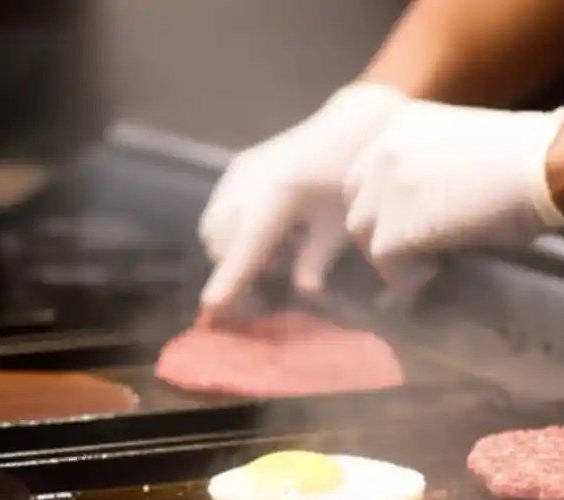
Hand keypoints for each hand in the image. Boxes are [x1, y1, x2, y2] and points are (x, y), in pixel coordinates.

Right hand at [197, 83, 407, 317]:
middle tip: (267, 285)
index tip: (212, 308)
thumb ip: (316, 261)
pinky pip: (218, 211)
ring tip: (276, 250)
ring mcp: (237, 173)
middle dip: (236, 269)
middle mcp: (248, 181)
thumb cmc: (350, 177)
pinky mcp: (235, 169)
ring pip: (214, 229)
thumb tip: (303, 293)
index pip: (246, 246)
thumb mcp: (339, 225)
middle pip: (222, 243)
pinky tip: (269, 229)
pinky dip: (233, 231)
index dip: (229, 278)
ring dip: (232, 251)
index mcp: (279, 194)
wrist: (349, 126)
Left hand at [345, 101, 563, 267]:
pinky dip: (405, 275)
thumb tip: (426, 201)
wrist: (548, 164)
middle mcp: (380, 152)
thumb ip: (432, 165)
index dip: (384, 204)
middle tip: (416, 249)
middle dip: (381, 229)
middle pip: (358, 204)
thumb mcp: (463, 143)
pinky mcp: (391, 230)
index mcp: (398, 124)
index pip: (365, 173)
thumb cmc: (529, 153)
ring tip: (429, 263)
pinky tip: (434, 274)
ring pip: (365, 234)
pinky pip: (384, 262)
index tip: (411, 222)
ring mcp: (381, 191)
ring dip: (392, 255)